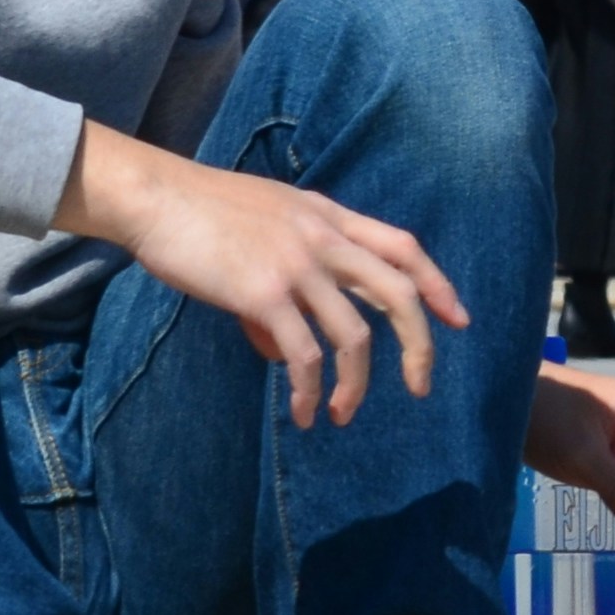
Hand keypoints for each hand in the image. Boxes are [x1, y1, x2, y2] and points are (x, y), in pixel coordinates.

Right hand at [57, 127, 464, 429]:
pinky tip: (304, 412)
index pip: (404, 248)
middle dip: (419, 344)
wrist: (158, 198)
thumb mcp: (269, 226)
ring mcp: (299, 266)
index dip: (437, 284)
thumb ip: (291, 281)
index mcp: (332, 217)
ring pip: (354, 335)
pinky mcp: (263, 294)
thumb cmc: (204, 214)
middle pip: (399, 293)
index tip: (457, 319)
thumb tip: (284, 352)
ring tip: (343, 416)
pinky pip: (302, 354)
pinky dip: (308, 389)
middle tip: (421, 386)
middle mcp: (327, 240)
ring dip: (355, 384)